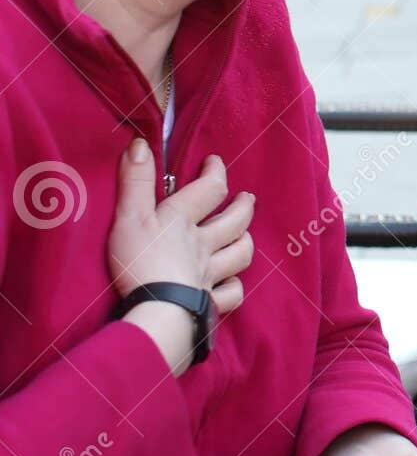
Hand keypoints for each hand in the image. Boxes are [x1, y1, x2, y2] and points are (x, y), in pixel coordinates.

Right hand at [110, 142, 254, 313]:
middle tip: (247, 198)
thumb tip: (140, 144)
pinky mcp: (209, 303)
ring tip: (244, 235)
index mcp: (183, 222)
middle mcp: (203, 245)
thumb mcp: (129, 217)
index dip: (215, 172)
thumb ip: (135, 182)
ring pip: (239, 255)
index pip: (209, 189)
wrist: (157, 311)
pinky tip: (230, 283)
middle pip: (233, 222)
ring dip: (244, 242)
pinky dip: (233, 287)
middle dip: (243, 207)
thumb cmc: (140, 263)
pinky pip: (230, 295)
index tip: (215, 161)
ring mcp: (209, 275)